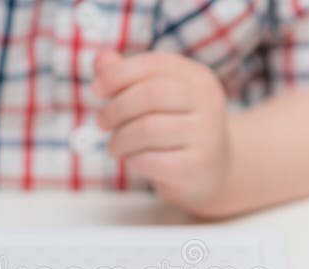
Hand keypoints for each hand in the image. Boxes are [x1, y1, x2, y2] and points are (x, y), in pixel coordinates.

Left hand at [93, 50, 230, 205]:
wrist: (213, 170)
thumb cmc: (175, 128)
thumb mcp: (156, 98)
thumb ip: (128, 76)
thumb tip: (101, 58)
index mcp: (196, 77)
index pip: (152, 64)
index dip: (118, 74)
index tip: (96, 90)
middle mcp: (207, 100)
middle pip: (150, 94)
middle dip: (116, 109)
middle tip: (101, 123)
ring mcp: (206, 133)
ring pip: (148, 129)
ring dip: (120, 139)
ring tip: (114, 146)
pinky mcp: (198, 164)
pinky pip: (152, 160)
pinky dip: (132, 160)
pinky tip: (132, 160)